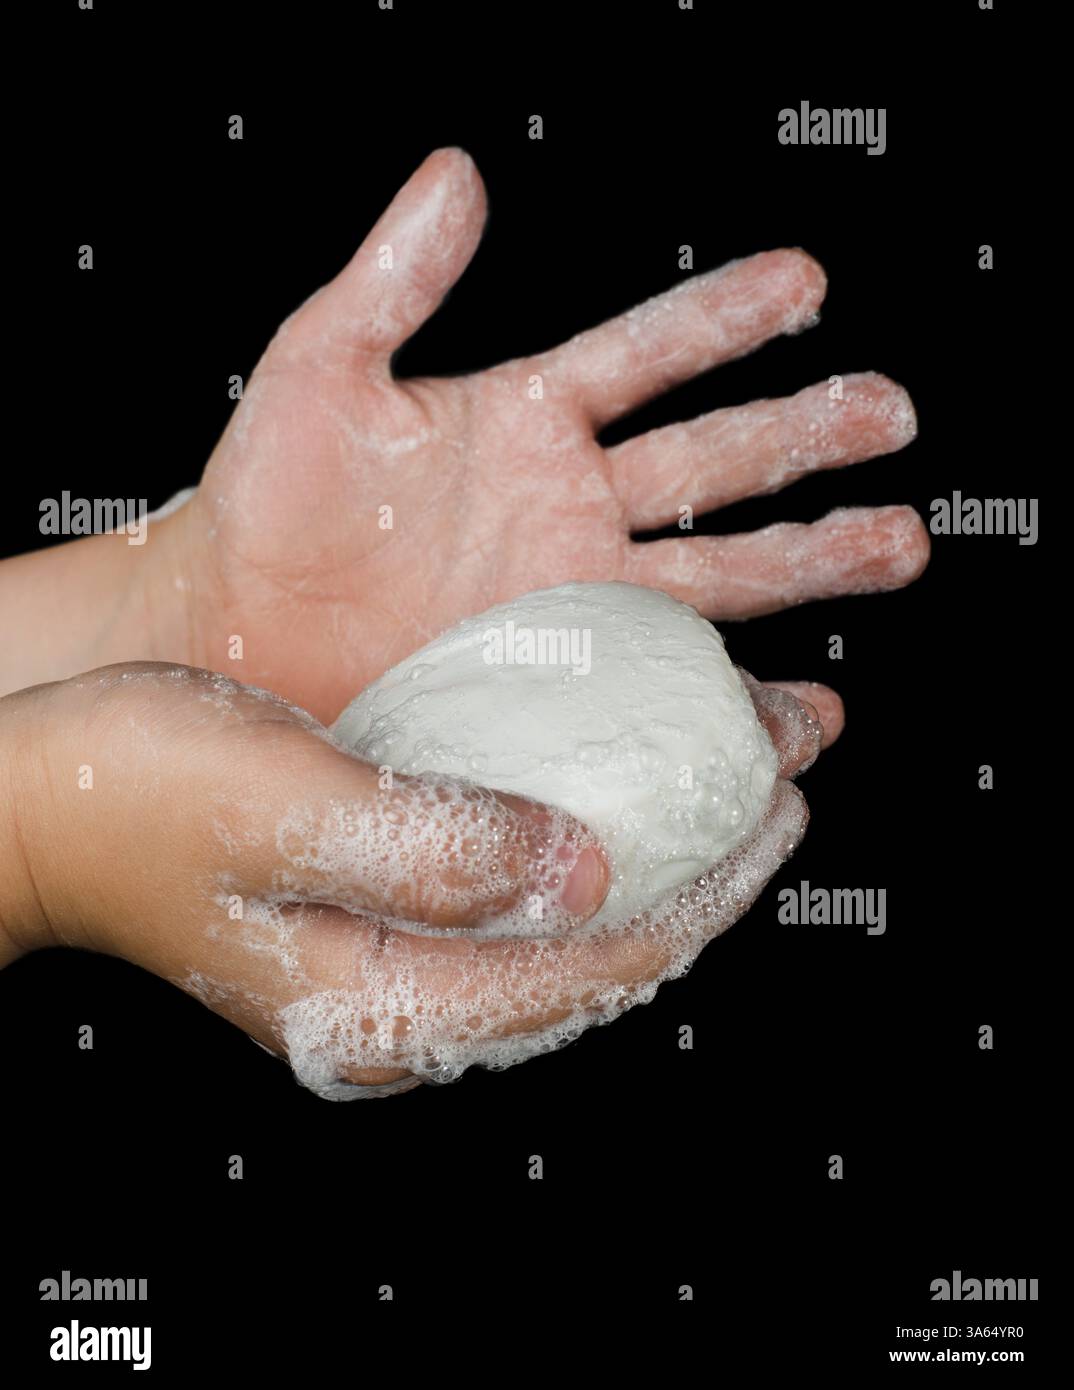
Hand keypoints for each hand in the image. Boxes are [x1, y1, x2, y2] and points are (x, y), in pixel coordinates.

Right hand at [0, 662, 817, 1097]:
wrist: (32, 802)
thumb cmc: (129, 797)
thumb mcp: (285, 808)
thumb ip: (436, 847)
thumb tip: (581, 869)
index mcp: (384, 1003)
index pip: (595, 969)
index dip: (704, 892)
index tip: (776, 813)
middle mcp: (401, 1005)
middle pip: (600, 957)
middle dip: (706, 871)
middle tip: (783, 781)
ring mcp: (392, 964)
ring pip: (571, 926)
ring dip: (662, 851)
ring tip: (736, 778)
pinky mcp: (382, 914)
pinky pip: (520, 894)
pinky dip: (589, 839)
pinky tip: (622, 790)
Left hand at [1, 150, 925, 731]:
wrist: (235, 629)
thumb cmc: (265, 503)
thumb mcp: (321, 369)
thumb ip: (394, 278)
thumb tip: (454, 178)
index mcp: (524, 420)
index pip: (645, 354)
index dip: (722, 318)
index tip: (802, 283)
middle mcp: (566, 504)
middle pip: (713, 461)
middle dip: (805, 432)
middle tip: (888, 410)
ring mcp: (572, 592)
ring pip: (719, 568)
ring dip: (811, 551)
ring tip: (897, 538)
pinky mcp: (563, 674)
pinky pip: (669, 676)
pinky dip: (742, 686)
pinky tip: (805, 696)